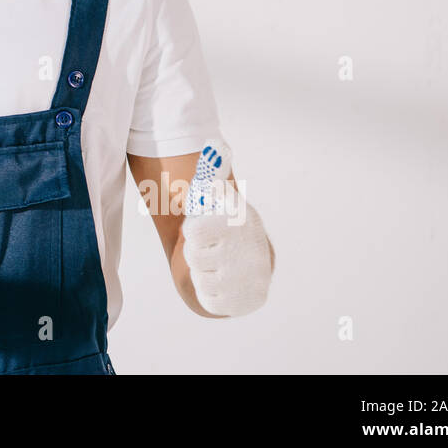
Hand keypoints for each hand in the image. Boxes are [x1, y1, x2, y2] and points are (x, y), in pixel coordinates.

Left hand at [181, 140, 272, 316]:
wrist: (240, 255)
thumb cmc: (218, 220)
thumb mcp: (214, 194)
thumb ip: (211, 170)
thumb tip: (214, 146)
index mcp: (244, 221)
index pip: (196, 233)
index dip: (192, 231)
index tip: (200, 226)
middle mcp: (255, 251)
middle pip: (194, 257)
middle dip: (194, 251)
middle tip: (206, 245)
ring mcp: (255, 278)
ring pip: (201, 280)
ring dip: (200, 272)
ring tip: (214, 262)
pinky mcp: (251, 301)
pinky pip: (210, 301)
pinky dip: (207, 292)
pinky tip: (218, 280)